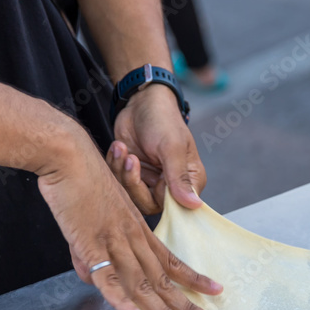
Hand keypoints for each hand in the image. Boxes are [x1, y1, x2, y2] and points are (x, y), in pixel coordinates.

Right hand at [37, 129, 221, 309]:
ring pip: (144, 284)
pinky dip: (123, 301)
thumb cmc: (79, 179)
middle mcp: (132, 237)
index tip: (215, 290)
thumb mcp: (91, 218)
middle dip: (189, 304)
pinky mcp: (93, 244)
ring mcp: (115, 241)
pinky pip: (110, 279)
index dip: (193, 278)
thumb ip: (90, 250)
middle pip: (164, 278)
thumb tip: (88, 275)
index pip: (171, 260)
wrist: (67, 154)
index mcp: (137, 229)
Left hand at [111, 84, 205, 213]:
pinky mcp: (133, 173)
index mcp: (189, 181)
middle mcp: (170, 185)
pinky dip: (114, 165)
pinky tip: (119, 147)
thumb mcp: (172, 147)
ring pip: (130, 195)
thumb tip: (194, 205)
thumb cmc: (162, 120)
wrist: (140, 101)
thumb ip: (179, 178)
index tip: (147, 176)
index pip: (175, 208)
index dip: (157, 197)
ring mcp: (150, 180)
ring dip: (121, 170)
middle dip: (133, 182)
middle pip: (147, 204)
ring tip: (122, 148)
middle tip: (131, 159)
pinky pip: (118, 183)